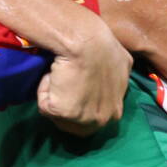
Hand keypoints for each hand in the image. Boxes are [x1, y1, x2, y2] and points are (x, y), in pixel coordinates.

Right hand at [36, 16, 131, 135]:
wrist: (86, 42)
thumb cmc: (104, 47)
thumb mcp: (122, 66)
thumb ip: (115, 82)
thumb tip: (105, 82)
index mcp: (115, 112)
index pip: (92, 120)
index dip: (79, 105)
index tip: (71, 90)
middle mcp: (101, 120)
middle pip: (74, 124)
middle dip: (65, 106)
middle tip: (60, 85)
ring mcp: (82, 119)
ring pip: (58, 115)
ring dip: (54, 96)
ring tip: (57, 75)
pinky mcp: (62, 113)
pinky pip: (45, 105)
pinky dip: (44, 90)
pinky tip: (51, 74)